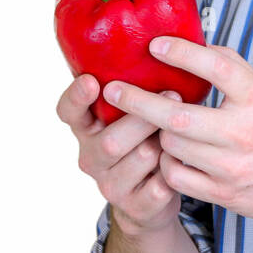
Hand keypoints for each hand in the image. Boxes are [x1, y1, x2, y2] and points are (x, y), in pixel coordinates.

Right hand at [56, 73, 185, 235]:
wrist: (149, 201)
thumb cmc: (144, 142)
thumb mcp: (132, 117)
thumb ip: (135, 92)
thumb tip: (166, 45)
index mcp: (87, 129)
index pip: (68, 112)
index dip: (76, 98)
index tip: (92, 81)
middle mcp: (91, 157)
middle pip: (111, 141)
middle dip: (144, 118)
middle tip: (173, 93)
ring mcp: (110, 186)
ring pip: (141, 159)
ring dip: (165, 142)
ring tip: (182, 131)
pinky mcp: (135, 207)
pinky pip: (160, 186)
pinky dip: (175, 171)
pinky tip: (183, 163)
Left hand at [100, 38, 252, 226]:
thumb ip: (236, 71)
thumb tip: (197, 46)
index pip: (217, 68)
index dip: (184, 53)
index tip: (156, 44)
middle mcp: (244, 133)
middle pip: (178, 116)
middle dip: (138, 101)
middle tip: (113, 88)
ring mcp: (232, 167)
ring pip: (171, 146)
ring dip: (156, 133)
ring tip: (150, 123)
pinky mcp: (223, 194)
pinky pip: (176, 176)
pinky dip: (167, 162)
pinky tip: (170, 153)